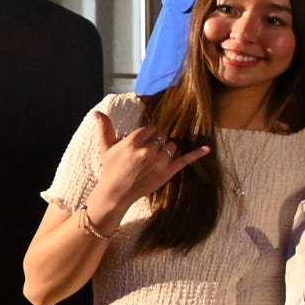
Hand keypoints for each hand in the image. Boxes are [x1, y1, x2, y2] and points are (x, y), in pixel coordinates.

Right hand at [90, 111, 208, 218]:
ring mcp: (159, 162)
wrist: (115, 193)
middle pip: (162, 137)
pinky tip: (206, 148)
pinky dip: (196, 154)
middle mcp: (148, 150)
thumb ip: (105, 128)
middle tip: (148, 151)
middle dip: (157, 142)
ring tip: (155, 158)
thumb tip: (98, 111)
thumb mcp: (106, 148)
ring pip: (172, 146)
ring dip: (167, 149)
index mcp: (133, 142)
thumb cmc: (111, 169)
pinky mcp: (168, 172)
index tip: (145, 139)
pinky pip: (185, 160)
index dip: (149, 133)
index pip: (151, 128)